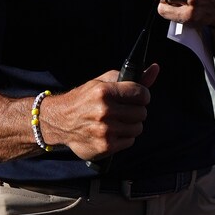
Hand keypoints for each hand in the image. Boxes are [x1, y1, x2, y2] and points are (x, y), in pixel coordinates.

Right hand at [42, 64, 159, 160]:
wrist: (59, 121)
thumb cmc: (85, 99)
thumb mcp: (103, 82)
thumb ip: (131, 78)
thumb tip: (155, 68)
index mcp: (104, 92)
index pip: (141, 94)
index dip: (142, 96)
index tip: (137, 98)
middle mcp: (104, 111)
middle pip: (142, 112)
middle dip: (136, 111)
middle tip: (124, 110)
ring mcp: (105, 130)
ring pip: (138, 128)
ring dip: (131, 125)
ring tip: (117, 122)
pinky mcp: (106, 146)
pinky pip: (129, 141)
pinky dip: (124, 137)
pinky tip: (112, 132)